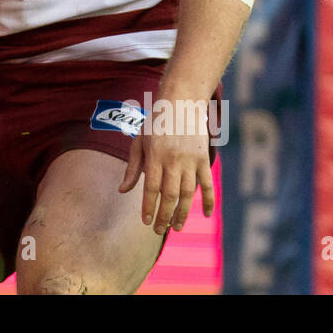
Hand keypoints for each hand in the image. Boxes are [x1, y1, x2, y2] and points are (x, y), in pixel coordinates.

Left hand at [117, 98, 213, 234]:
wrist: (181, 103)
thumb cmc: (156, 123)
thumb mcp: (139, 141)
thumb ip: (133, 168)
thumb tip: (123, 191)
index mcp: (154, 156)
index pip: (150, 188)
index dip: (148, 207)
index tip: (145, 221)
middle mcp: (173, 160)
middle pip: (169, 195)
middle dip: (164, 216)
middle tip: (159, 230)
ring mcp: (190, 160)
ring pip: (187, 194)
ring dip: (183, 213)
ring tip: (177, 227)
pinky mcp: (204, 159)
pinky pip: (207, 184)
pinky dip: (209, 200)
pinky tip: (207, 214)